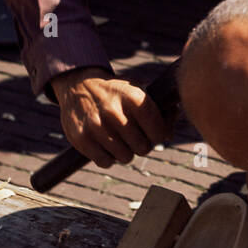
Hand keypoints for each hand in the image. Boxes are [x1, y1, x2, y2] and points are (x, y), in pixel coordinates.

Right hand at [52, 68, 170, 166]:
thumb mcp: (137, 93)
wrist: (78, 85)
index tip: (150, 132)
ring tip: (117, 138)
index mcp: (134, 98)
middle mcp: (115, 112)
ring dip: (124, 152)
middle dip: (141, 145)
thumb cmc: (116, 93)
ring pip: (125, 157)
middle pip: (142, 148)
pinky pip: (105, 162)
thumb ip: (158, 113)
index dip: (157, 136)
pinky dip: (107, 157)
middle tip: (132, 136)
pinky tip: (104, 144)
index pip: (158, 133)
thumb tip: (169, 134)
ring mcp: (97, 126)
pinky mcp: (82, 138)